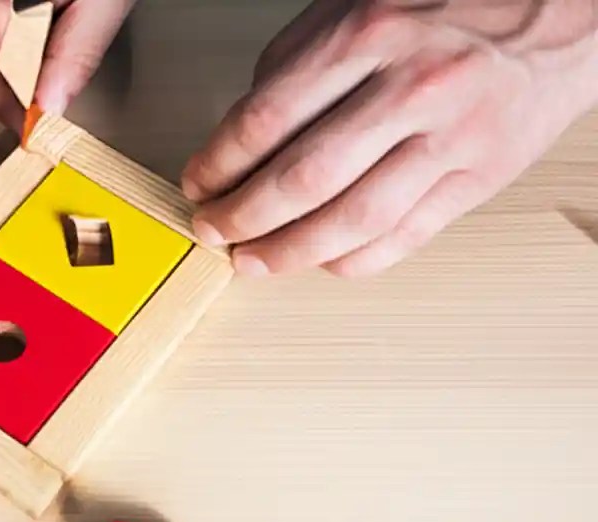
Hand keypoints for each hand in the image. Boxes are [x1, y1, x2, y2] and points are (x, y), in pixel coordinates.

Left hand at [182, 0, 597, 276]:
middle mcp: (412, 87)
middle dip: (242, 217)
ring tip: (252, 261)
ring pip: (352, 221)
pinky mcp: (480, 177)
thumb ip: (292, 68)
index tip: (198, 184)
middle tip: (212, 230)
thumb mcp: (354, 9)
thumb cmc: (447, 9)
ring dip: (288, 253)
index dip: (219, 164)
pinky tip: (319, 260)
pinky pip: (404, 237)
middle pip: (303, 179)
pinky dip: (351, 259)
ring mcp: (451, 137)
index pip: (266, 120)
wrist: (558, 15)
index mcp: (369, 36)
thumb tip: (237, 142)